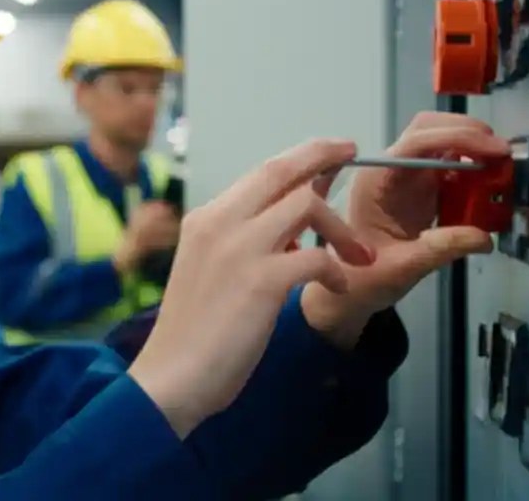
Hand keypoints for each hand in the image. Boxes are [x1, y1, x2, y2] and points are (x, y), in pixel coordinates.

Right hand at [127, 139, 374, 438]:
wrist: (170, 376)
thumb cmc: (193, 333)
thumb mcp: (211, 269)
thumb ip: (244, 241)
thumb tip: (289, 226)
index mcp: (206, 219)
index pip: (261, 173)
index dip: (301, 157)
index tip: (327, 152)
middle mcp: (219, 223)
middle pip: (282, 171)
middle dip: (323, 154)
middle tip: (353, 152)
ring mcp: (239, 250)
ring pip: (305, 205)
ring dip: (341, 228)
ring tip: (358, 255)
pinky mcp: (260, 283)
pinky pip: (316, 257)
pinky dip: (335, 269)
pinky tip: (336, 286)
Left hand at [301, 112, 510, 347]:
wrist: (352, 291)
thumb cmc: (364, 278)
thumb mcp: (403, 267)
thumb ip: (440, 249)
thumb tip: (484, 238)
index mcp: (376, 181)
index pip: (415, 143)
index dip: (457, 138)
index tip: (494, 148)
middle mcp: (389, 171)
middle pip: (427, 130)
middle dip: (466, 132)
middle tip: (501, 152)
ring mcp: (405, 178)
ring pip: (440, 143)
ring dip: (471, 147)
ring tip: (500, 167)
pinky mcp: (420, 190)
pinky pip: (448, 167)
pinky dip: (471, 170)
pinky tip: (488, 184)